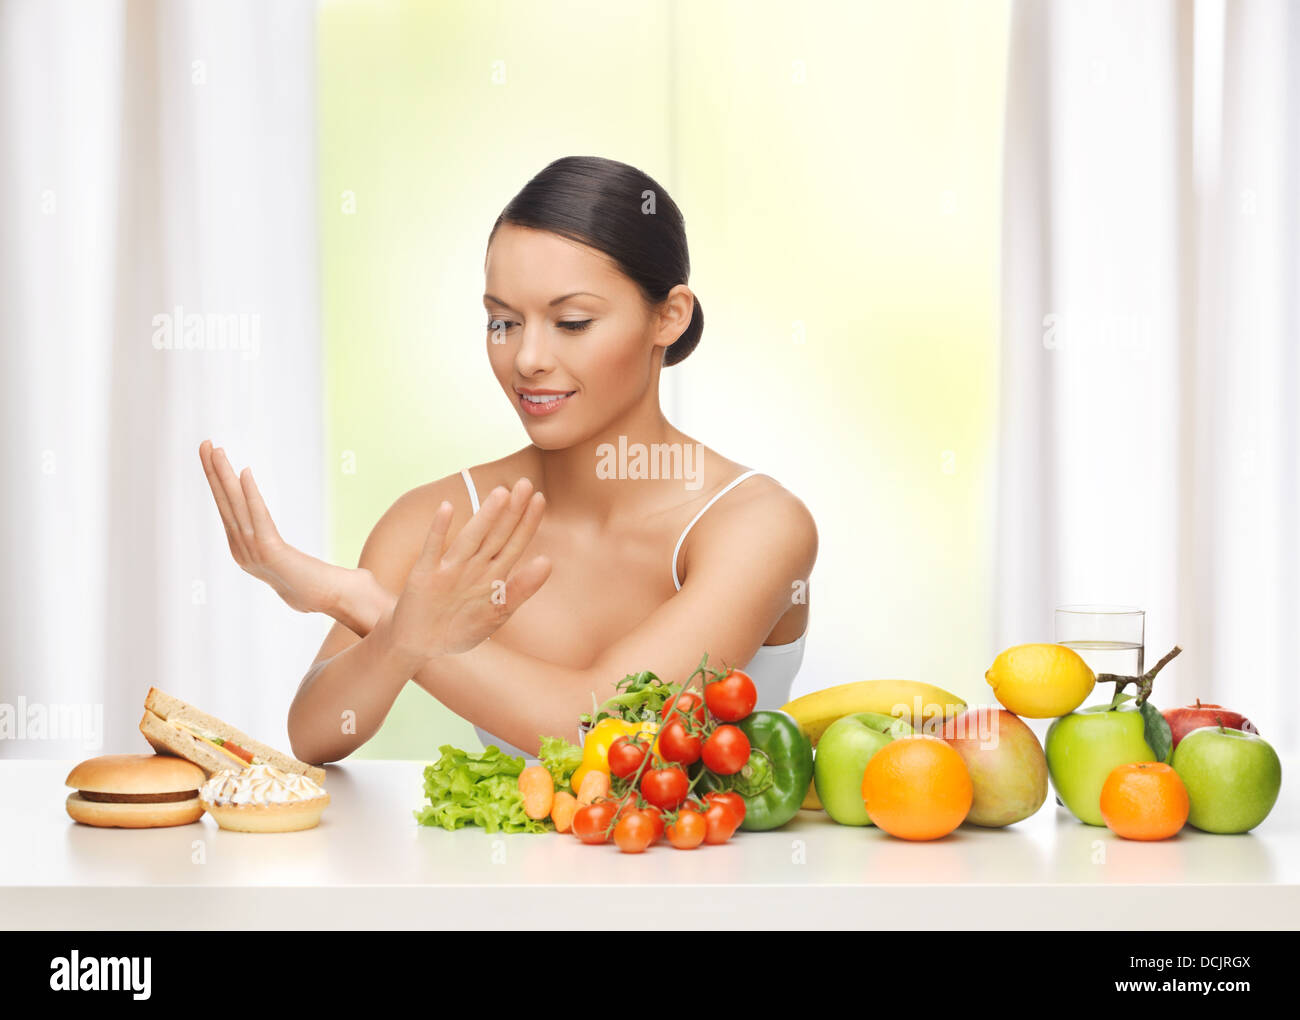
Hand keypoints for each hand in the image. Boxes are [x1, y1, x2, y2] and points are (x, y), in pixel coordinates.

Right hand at [199, 439, 364, 617]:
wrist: (334, 599)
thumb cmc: (319, 584)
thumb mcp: (291, 564)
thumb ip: (279, 551)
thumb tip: (279, 544)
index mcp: (244, 550)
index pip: (227, 509)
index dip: (218, 482)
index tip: (212, 455)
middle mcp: (243, 550)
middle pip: (225, 504)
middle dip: (213, 472)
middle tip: (204, 443)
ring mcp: (254, 553)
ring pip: (236, 507)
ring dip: (225, 477)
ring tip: (216, 451)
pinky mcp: (270, 552)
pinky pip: (258, 518)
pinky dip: (250, 495)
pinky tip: (244, 472)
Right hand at [389, 478, 551, 661]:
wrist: (419, 643)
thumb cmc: (459, 627)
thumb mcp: (496, 612)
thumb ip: (521, 589)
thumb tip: (548, 561)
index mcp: (492, 575)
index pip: (514, 543)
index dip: (527, 523)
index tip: (540, 499)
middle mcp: (472, 566)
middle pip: (496, 535)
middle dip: (512, 511)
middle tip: (525, 483)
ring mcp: (449, 569)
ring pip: (471, 538)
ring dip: (485, 517)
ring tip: (500, 494)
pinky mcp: (424, 575)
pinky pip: (432, 550)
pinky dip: (438, 530)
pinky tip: (446, 508)